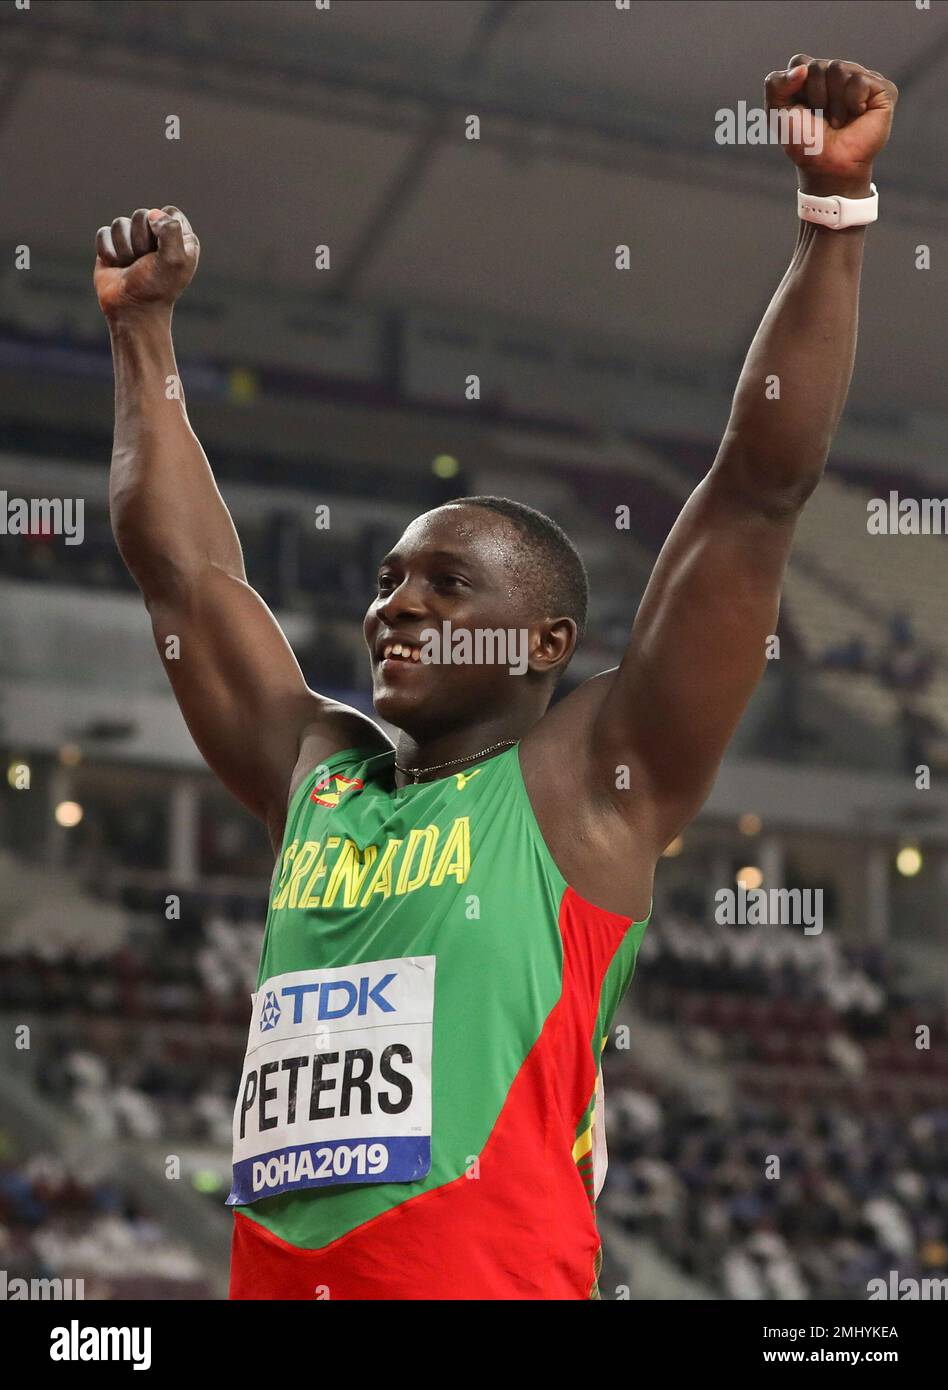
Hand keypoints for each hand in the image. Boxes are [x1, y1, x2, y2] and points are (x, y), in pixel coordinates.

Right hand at [94, 206, 198, 319]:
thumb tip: (152, 213)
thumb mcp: (174, 261)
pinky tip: (117, 266)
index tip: (162, 248)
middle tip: (145, 263)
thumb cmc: (157, 288)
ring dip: (124, 249)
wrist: (132, 311)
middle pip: (142, 214)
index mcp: (180, 238)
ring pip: (120, 223)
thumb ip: (170, 231)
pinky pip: (104, 233)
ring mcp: (133, 240)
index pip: (169, 211)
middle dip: (140, 240)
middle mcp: (157, 236)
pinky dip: (109, 252)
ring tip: (131, 266)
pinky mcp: (112, 246)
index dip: (162, 226)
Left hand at [766, 56, 897, 197]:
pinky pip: (859, 80)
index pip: (799, 62)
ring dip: (833, 103)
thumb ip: (775, 84)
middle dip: (815, 98)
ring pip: (839, 69)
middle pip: (818, 66)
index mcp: (811, 75)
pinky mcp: (880, 88)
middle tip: (822, 119)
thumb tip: (802, 69)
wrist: (828, 166)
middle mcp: (836, 73)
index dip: (796, 90)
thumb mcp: (777, 114)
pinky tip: (857, 115)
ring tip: (838, 120)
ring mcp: (859, 78)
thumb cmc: (804, 142)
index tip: (801, 112)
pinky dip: (853, 102)